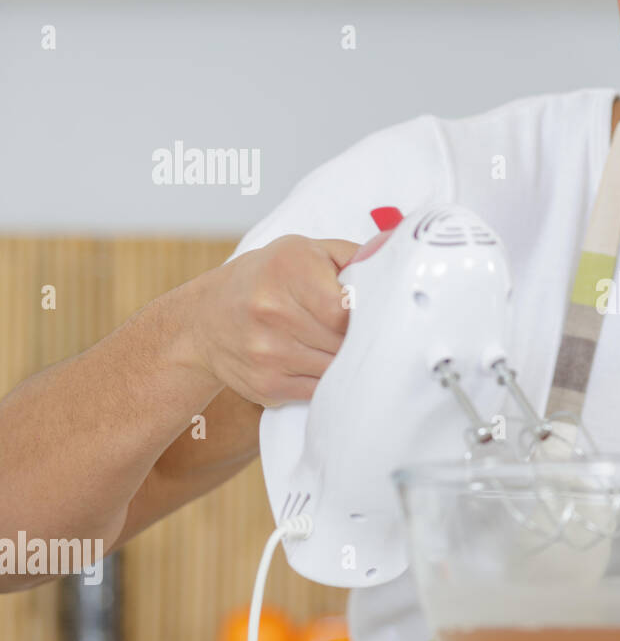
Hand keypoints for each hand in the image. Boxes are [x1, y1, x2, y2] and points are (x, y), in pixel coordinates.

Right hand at [186, 235, 359, 406]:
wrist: (205, 318)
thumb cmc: (267, 279)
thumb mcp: (304, 250)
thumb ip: (353, 255)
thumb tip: (394, 263)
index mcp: (288, 269)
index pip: (347, 308)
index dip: (366, 315)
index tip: (373, 314)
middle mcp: (272, 310)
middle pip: (344, 340)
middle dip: (360, 339)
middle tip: (365, 332)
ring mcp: (267, 352)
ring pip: (336, 368)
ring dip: (345, 361)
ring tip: (340, 345)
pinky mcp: (266, 385)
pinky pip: (319, 391)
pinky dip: (328, 381)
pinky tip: (321, 362)